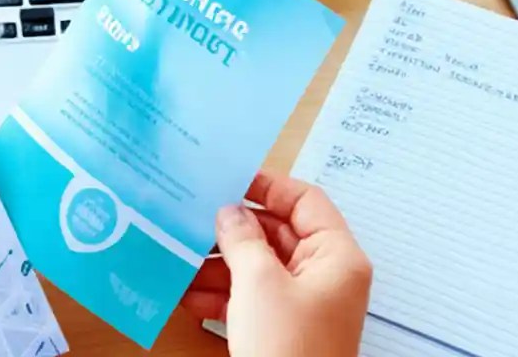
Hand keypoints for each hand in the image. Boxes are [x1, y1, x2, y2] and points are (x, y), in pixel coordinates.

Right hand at [181, 171, 371, 356]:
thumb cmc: (289, 351)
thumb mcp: (258, 283)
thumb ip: (242, 238)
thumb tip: (229, 212)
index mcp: (336, 257)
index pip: (305, 201)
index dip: (267, 185)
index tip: (229, 178)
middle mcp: (325, 276)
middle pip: (276, 234)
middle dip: (232, 230)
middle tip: (193, 219)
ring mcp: (305, 304)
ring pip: (258, 266)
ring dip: (219, 264)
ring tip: (181, 259)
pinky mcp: (283, 328)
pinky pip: (251, 297)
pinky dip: (221, 294)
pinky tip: (190, 294)